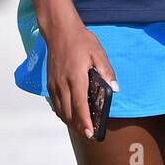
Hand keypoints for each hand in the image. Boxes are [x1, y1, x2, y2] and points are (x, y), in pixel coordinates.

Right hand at [44, 16, 117, 138]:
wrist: (59, 30)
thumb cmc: (80, 40)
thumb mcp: (98, 52)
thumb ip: (106, 71)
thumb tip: (115, 88)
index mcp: (76, 77)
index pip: (80, 105)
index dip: (85, 121)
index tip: (90, 133)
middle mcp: (62, 83)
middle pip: (69, 112)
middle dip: (79, 126)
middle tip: (89, 135)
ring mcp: (54, 83)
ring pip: (61, 110)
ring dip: (70, 121)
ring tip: (81, 128)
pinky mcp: (50, 82)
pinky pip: (56, 103)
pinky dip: (63, 112)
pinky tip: (70, 115)